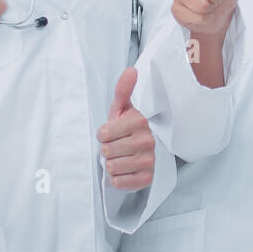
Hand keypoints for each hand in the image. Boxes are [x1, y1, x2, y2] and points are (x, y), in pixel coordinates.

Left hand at [97, 68, 154, 191]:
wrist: (138, 153)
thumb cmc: (124, 128)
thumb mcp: (120, 109)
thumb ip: (123, 89)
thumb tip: (131, 69)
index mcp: (139, 122)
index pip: (104, 134)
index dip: (103, 135)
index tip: (112, 133)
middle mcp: (147, 141)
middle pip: (107, 151)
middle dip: (107, 150)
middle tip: (117, 146)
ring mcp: (149, 160)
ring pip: (112, 167)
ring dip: (111, 164)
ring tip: (120, 158)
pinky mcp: (147, 178)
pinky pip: (119, 182)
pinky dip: (117, 178)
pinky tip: (125, 170)